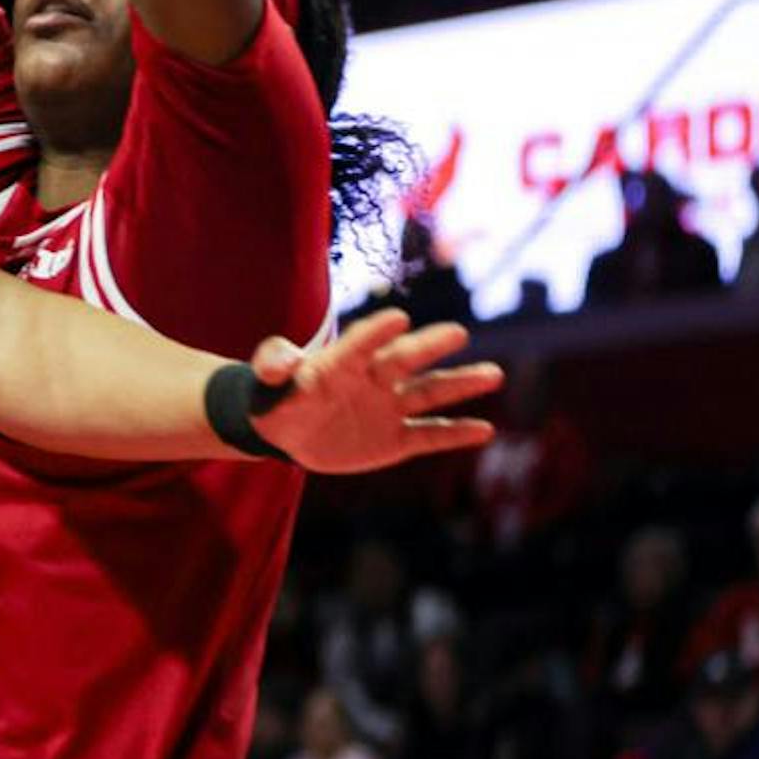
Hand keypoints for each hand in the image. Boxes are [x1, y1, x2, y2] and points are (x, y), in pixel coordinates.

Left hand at [246, 311, 503, 474]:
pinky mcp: (396, 439)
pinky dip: (456, 434)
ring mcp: (388, 408)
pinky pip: (430, 436)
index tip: (398, 318)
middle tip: (456, 333)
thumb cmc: (276, 397)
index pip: (359, 345)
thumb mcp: (265, 383)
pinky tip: (485, 429)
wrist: (289, 430)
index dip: (375, 334)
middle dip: (428, 347)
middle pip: (404, 361)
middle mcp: (373, 379)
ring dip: (460, 384)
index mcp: (341, 363)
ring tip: (493, 374)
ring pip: (429, 394)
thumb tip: (277, 362)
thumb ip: (271, 364)